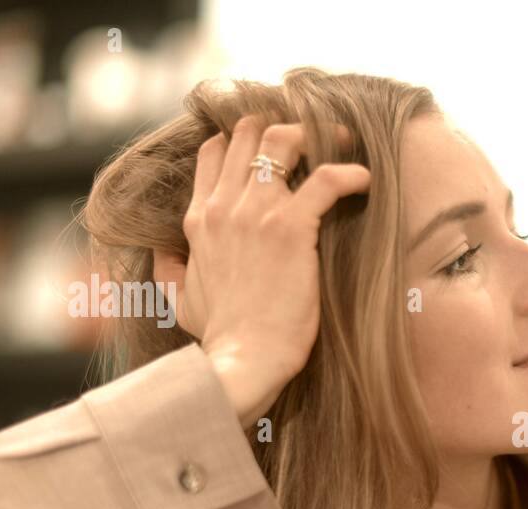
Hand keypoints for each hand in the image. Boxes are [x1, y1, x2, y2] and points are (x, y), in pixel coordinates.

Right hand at [151, 115, 370, 426]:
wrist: (243, 360)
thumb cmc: (220, 339)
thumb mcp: (180, 302)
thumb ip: (169, 271)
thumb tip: (162, 252)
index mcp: (200, 220)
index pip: (214, 153)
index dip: (243, 140)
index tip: (274, 150)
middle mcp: (224, 207)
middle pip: (247, 135)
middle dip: (281, 129)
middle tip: (314, 141)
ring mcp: (256, 214)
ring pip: (281, 141)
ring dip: (315, 137)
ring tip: (342, 145)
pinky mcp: (292, 228)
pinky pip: (325, 179)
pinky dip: (349, 173)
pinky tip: (365, 179)